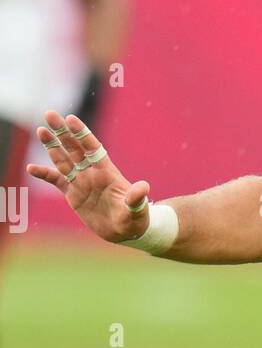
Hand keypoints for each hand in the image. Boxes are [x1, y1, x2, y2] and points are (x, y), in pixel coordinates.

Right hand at [28, 111, 150, 242]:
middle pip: (74, 148)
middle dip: (63, 131)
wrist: (125, 232)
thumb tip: (144, 187)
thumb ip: (136, 197)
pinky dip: (44, 174)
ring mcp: (81, 182)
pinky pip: (56, 181)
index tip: (70, 119)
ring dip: (52, 146)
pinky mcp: (73, 194)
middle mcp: (92, 173)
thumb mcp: (137, 209)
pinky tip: (31, 168)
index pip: (92, 147)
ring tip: (41, 131)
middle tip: (49, 114)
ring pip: (63, 160)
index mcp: (107, 172)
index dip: (82, 133)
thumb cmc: (135, 219)